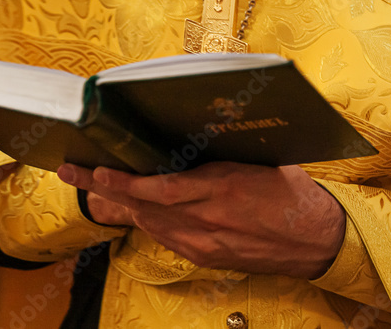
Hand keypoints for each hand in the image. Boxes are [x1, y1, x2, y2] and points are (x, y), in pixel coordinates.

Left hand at [57, 162, 345, 278]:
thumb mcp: (259, 163)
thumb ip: (222, 156)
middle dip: (105, 187)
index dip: (126, 181)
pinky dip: (146, 220)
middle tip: (73, 171)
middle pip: (144, 205)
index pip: (162, 188)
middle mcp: (209, 219)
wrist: (317, 240)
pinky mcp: (208, 256)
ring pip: (150, 222)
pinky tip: (132, 207)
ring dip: (120, 202)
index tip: (100, 167)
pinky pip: (166, 237)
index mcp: (224, 188)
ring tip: (91, 185)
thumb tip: (191, 135)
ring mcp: (206, 242)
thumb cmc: (294, 196)